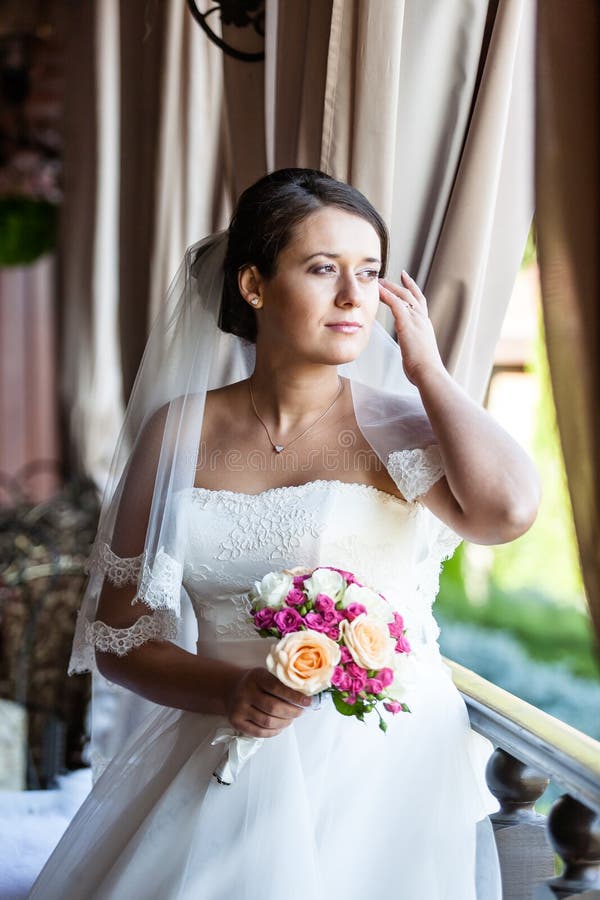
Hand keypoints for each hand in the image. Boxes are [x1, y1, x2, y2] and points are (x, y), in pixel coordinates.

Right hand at [226, 666, 310, 737]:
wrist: (232, 688)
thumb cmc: (256, 683)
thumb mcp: (266, 675)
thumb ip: (282, 683)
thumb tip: (305, 696)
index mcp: (256, 677)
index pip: (277, 688)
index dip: (294, 696)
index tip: (308, 702)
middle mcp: (245, 692)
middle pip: (273, 707)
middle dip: (292, 712)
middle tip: (300, 712)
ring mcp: (239, 708)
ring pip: (267, 721)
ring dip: (284, 722)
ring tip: (291, 719)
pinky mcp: (236, 721)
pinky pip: (259, 732)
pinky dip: (274, 731)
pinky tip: (280, 726)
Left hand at [379, 271, 444, 385]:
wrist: (429, 372)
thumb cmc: (423, 368)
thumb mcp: (419, 352)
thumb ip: (413, 345)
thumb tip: (410, 349)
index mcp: (424, 325)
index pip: (419, 301)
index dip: (412, 288)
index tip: (405, 278)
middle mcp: (422, 319)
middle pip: (410, 294)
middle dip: (398, 284)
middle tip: (385, 278)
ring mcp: (416, 320)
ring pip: (402, 296)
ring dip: (389, 287)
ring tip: (378, 281)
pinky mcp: (407, 324)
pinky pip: (396, 304)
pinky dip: (387, 295)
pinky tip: (378, 290)